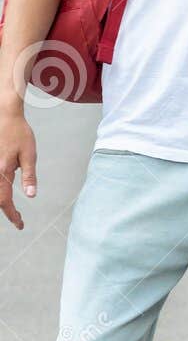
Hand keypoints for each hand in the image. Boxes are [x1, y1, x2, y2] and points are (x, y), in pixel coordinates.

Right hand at [0, 111, 37, 229]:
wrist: (5, 115)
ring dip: (1, 200)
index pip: (5, 201)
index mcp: (2, 172)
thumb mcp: (29, 154)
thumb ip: (29, 176)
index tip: (21, 224)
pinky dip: (0, 189)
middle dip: (6, 211)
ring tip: (11, 209)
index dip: (12, 215)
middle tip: (18, 219)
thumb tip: (31, 195)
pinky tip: (5, 190)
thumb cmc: (19, 133)